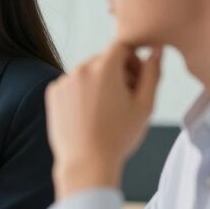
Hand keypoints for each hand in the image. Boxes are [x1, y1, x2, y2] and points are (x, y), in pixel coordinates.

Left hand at [46, 42, 162, 198]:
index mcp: (104, 68)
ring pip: (88, 73)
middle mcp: (80, 69)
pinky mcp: (52, 93)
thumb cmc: (119, 136)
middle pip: (104, 59)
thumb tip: (156, 50)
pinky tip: (89, 115)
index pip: (122, 46)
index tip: (138, 79)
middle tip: (127, 99)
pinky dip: (82, 93)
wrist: (86, 162)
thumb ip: (152, 73)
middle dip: (118, 73)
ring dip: (100, 83)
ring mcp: (63, 81)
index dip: (134, 59)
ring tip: (107, 110)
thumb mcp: (145, 105)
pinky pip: (72, 84)